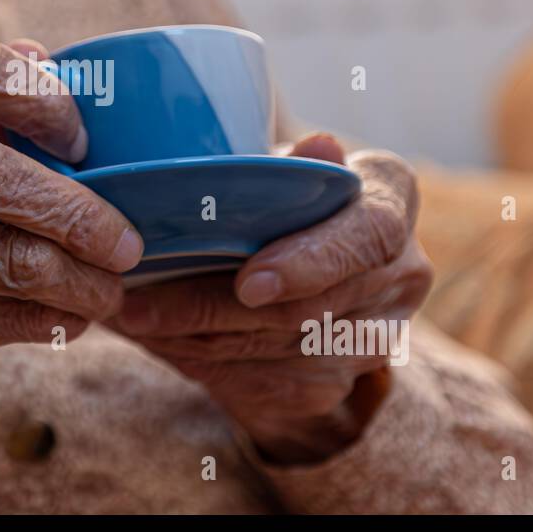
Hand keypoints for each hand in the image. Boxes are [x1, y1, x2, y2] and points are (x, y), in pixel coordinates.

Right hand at [0, 37, 142, 379]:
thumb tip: (49, 62)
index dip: (47, 101)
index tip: (81, 145)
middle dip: (80, 213)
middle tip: (125, 243)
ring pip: (15, 260)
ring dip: (82, 280)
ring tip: (107, 288)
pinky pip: (5, 317)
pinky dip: (53, 319)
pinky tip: (69, 316)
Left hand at [108, 134, 431, 462]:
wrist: (296, 250)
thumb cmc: (275, 189)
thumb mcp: (275, 161)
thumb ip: (290, 162)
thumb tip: (319, 145)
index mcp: (390, 198)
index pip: (368, 235)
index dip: (311, 262)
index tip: (249, 283)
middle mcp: (402, 271)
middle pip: (308, 308)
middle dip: (212, 309)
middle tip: (135, 305)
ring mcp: (375, 335)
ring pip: (278, 354)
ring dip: (194, 341)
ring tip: (130, 320)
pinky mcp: (339, 381)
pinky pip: (267, 386)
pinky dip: (205, 365)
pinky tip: (158, 343)